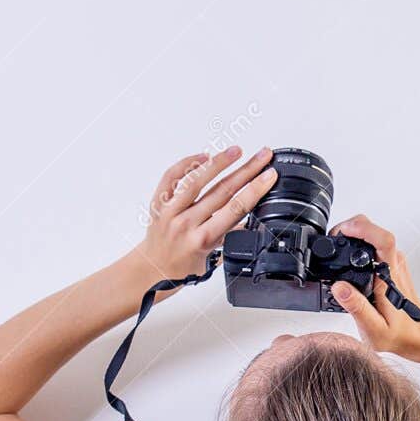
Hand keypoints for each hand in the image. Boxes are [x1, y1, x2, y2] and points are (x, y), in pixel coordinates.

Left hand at [134, 147, 275, 280]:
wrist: (151, 270)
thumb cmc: (180, 267)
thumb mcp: (211, 258)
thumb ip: (228, 236)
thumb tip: (247, 220)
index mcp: (203, 239)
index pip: (236, 208)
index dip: (255, 189)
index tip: (269, 176)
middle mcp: (186, 222)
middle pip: (223, 190)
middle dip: (247, 170)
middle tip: (263, 156)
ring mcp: (171, 211)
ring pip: (197, 180)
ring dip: (220, 162)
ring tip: (237, 150)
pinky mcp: (158, 202)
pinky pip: (172, 177)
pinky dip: (188, 164)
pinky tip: (204, 156)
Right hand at [328, 214, 419, 360]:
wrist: (417, 334)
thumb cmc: (399, 333)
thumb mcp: (375, 329)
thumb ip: (357, 307)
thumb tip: (339, 287)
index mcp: (389, 277)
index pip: (383, 240)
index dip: (363, 229)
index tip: (344, 231)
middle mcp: (394, 265)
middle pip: (376, 231)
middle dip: (351, 228)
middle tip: (334, 240)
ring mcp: (394, 263)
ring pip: (374, 236)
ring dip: (354, 235)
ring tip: (337, 247)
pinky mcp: (391, 264)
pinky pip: (375, 245)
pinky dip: (359, 244)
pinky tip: (349, 257)